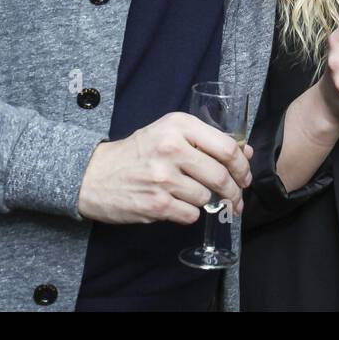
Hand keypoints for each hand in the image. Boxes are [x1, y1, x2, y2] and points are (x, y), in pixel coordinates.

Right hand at [77, 111, 254, 224]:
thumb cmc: (136, 153)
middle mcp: (172, 148)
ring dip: (208, 202)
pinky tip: (178, 206)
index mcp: (178, 125)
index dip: (242, 165)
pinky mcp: (157, 204)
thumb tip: (245, 152)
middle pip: (221, 175)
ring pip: (207, 197)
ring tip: (196, 198)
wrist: (93, 175)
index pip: (227, 147)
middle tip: (236, 198)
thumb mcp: (168, 134)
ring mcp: (164, 177)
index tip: (244, 176)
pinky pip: (192, 214)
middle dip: (235, 191)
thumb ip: (206, 140)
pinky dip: (190, 214)